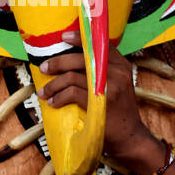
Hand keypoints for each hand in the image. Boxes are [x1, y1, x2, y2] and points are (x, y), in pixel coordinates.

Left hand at [38, 32, 162, 166]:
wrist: (130, 137)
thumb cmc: (118, 111)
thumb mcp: (117, 86)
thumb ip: (102, 72)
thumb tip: (72, 62)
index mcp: (121, 65)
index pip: (99, 45)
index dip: (79, 39)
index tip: (63, 37)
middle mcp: (118, 72)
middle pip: (80, 59)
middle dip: (58, 62)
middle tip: (44, 68)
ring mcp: (110, 87)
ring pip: (72, 77)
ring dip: (53, 85)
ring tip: (44, 92)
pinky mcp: (100, 103)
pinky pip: (72, 93)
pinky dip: (59, 97)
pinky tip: (54, 102)